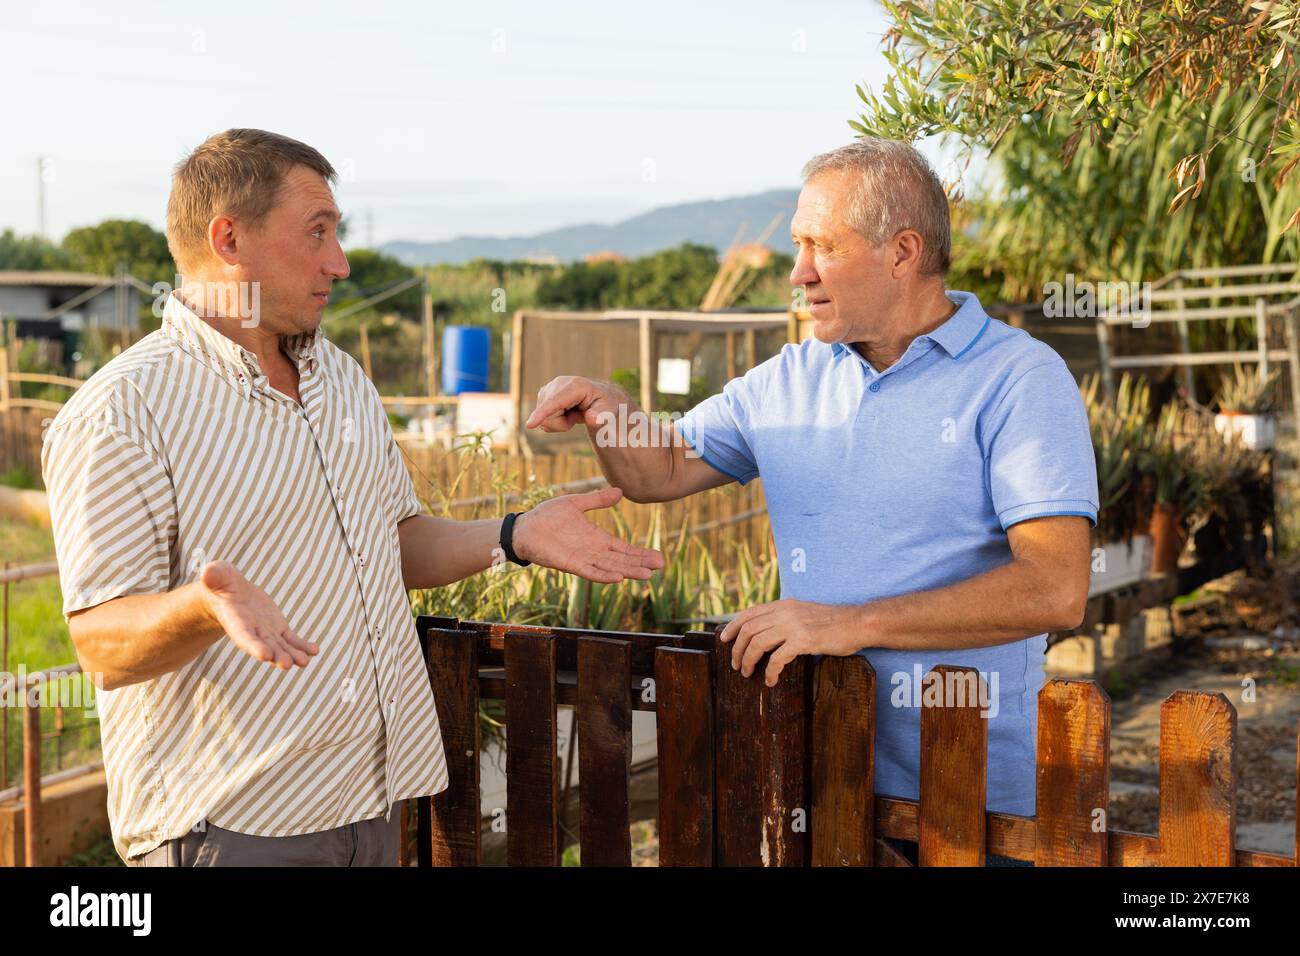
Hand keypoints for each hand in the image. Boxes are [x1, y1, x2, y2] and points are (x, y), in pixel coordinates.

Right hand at [199, 560, 319, 669]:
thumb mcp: (218, 575)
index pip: (244, 635)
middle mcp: (251, 631)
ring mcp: (266, 632)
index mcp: (235, 621)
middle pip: (264, 646)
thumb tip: (207, 571)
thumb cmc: (220, 582)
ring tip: (304, 661)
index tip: (264, 655)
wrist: (228, 594)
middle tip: (287, 664)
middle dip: (276, 655)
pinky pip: (291, 640)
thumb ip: (214, 575)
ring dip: (292, 654)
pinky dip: (302, 646)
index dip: (254, 645)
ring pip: (280, 647)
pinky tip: (314, 650)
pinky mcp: (278, 629)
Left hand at [511, 487, 665, 583]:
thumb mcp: (576, 503)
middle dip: (641, 563)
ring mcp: (584, 559)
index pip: (624, 548)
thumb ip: (597, 500)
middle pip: (622, 560)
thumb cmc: (548, 515)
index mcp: (597, 538)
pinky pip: (591, 572)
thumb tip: (620, 492)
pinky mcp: (571, 564)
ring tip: (647, 575)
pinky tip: (618, 577)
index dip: (640, 553)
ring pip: (611, 568)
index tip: (658, 557)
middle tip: (660, 566)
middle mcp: (594, 551)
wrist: (526, 526)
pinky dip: (604, 575)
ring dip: (628, 571)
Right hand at [524, 376, 621, 432]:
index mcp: (576, 385)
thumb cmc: (606, 406)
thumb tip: (594, 418)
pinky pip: (542, 417)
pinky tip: (566, 413)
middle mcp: (559, 383)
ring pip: (543, 418)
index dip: (542, 414)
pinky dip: (554, 420)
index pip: (555, 402)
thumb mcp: (610, 412)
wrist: (601, 399)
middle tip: (578, 418)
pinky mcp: (545, 394)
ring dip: (559, 423)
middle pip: (548, 415)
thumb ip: (603, 416)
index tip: (530, 425)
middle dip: (562, 424)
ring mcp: (550, 388)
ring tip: (573, 414)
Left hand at [719, 599, 863, 686]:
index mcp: (783, 604)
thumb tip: (767, 632)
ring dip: (748, 660)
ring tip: (747, 673)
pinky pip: (777, 659)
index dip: (733, 626)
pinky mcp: (803, 640)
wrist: (857, 622)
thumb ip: (786, 618)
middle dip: (737, 649)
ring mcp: (793, 625)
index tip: (724, 639)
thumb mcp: (804, 613)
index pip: (749, 612)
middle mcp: (785, 612)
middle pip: (749, 629)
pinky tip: (771, 680)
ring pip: (757, 643)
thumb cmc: (833, 622)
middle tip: (736, 664)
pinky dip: (769, 671)